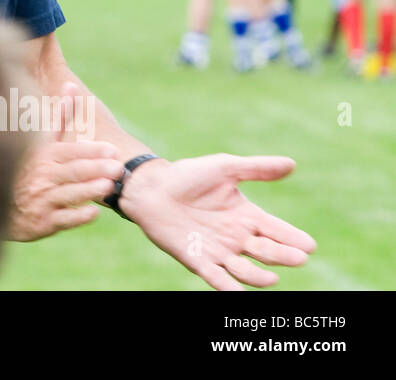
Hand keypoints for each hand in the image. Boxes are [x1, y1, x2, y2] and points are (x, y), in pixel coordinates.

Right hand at [8, 87, 119, 241]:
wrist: (0, 205)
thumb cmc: (28, 170)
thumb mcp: (41, 143)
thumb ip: (60, 118)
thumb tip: (71, 84)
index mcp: (44, 156)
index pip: (69, 151)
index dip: (90, 150)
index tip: (111, 149)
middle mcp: (43, 176)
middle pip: (72, 171)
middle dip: (95, 169)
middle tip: (118, 167)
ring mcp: (43, 200)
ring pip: (69, 194)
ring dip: (88, 190)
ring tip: (108, 187)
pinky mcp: (43, 223)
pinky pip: (62, 219)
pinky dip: (77, 216)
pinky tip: (93, 213)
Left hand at [119, 153, 315, 289]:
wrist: (150, 187)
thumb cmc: (186, 175)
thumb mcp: (224, 167)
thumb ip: (256, 168)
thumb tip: (292, 164)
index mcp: (246, 216)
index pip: (277, 230)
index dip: (293, 238)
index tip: (309, 245)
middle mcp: (236, 237)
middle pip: (266, 252)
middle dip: (283, 256)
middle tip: (298, 258)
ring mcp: (217, 250)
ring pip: (244, 270)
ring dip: (257, 276)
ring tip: (271, 278)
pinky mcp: (196, 259)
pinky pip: (215, 277)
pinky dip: (227, 287)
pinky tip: (238, 294)